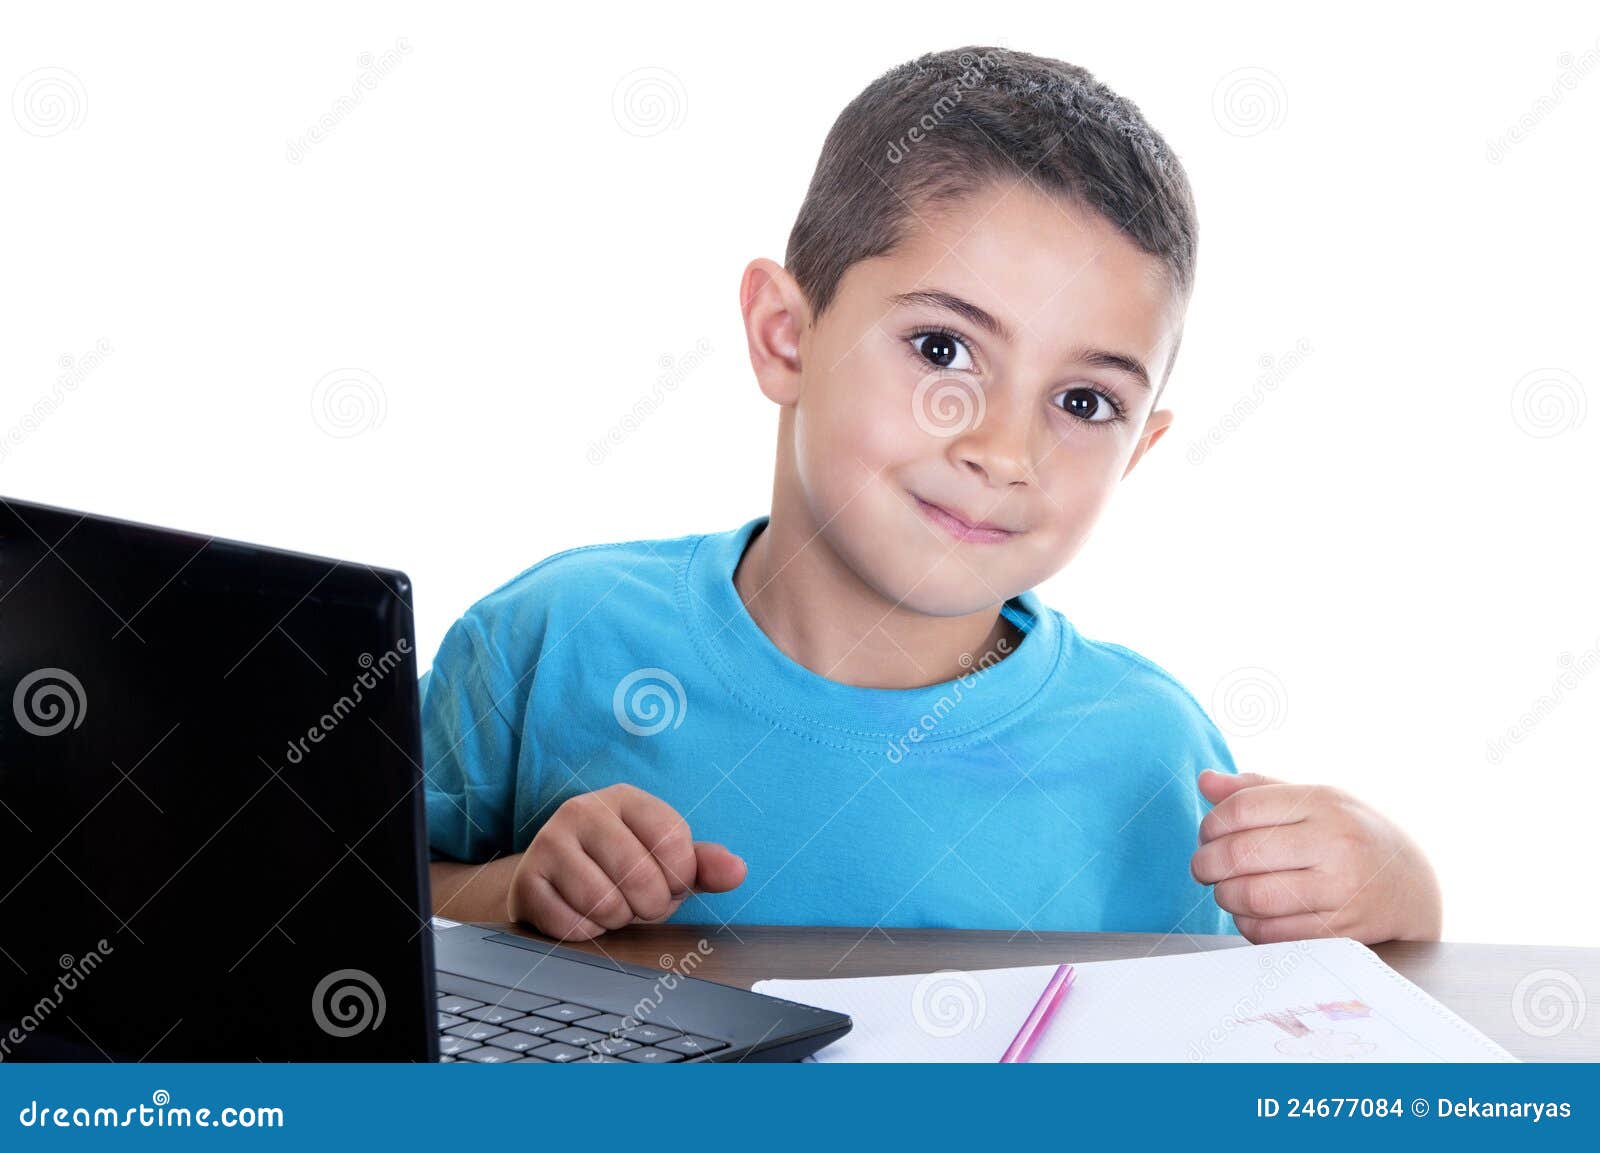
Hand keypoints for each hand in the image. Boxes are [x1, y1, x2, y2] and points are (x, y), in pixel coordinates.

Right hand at [508, 783, 745, 939]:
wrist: (552, 882)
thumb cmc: (618, 868)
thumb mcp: (665, 861)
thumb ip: (703, 864)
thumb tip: (737, 871)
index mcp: (625, 798)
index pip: (673, 841)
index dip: (680, 877)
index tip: (669, 881)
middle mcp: (583, 810)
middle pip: (641, 877)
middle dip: (649, 905)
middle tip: (637, 900)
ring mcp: (548, 842)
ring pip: (605, 904)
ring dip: (616, 920)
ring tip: (609, 904)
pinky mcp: (526, 880)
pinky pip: (573, 926)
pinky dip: (586, 933)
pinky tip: (580, 914)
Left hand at [1190, 771, 1441, 944]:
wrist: (1412, 885)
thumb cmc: (1351, 835)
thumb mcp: (1315, 799)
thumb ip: (1257, 789)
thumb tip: (1205, 780)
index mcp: (1323, 803)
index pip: (1243, 808)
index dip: (1211, 824)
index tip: (1207, 835)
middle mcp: (1335, 843)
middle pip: (1242, 853)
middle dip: (1207, 863)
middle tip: (1204, 867)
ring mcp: (1342, 889)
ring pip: (1254, 896)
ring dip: (1225, 896)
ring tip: (1226, 890)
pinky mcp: (1343, 930)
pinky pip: (1274, 933)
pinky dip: (1249, 925)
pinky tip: (1250, 915)